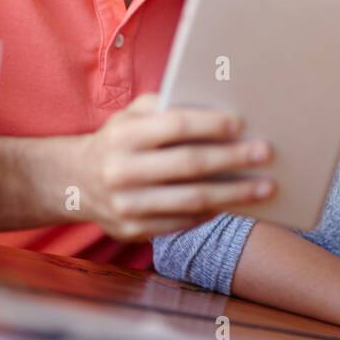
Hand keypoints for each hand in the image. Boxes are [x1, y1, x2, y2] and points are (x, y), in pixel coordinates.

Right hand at [76, 94, 275, 241]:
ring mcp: (126, 205)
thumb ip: (166, 108)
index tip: (241, 124)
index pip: (175, 126)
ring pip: (191, 200)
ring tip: (264, 187)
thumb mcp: (131, 115)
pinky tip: (235, 204)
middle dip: (232, 159)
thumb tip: (217, 107)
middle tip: (265, 153)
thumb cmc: (120, 140)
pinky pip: (182, 223)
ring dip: (234, 194)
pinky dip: (212, 213)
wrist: (75, 182)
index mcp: (124, 136)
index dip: (210, 125)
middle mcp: (121, 171)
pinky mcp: (132, 231)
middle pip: (189, 165)